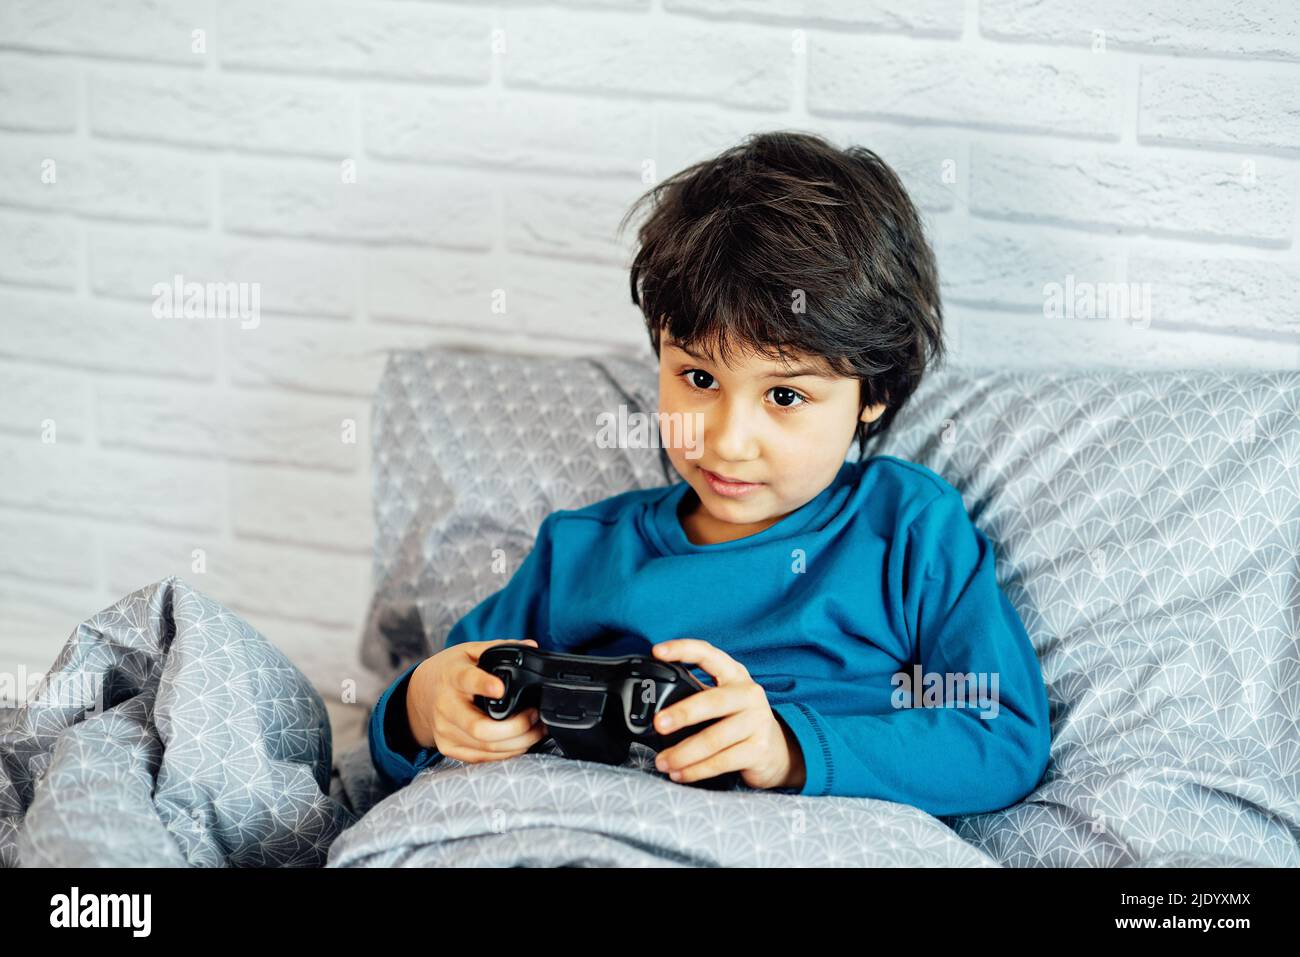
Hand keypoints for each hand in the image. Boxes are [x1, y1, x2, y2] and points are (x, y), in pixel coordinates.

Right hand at [407, 639, 547, 763]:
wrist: (420, 694)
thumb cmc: (449, 671)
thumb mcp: (468, 651)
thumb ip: (498, 647)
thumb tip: (531, 646)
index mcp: (452, 676)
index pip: (466, 680)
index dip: (483, 685)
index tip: (500, 688)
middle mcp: (445, 706)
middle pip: (480, 727)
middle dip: (516, 726)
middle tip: (535, 715)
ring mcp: (445, 731)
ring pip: (486, 748)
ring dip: (519, 742)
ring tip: (537, 729)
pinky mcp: (448, 748)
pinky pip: (482, 758)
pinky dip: (507, 753)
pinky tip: (521, 742)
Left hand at [649, 638, 805, 790]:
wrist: (777, 751)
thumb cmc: (738, 721)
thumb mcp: (722, 700)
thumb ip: (695, 694)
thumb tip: (652, 701)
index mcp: (734, 674)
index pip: (708, 654)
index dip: (682, 649)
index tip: (657, 651)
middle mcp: (749, 693)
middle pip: (713, 701)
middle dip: (683, 713)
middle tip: (658, 724)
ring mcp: (757, 721)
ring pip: (714, 739)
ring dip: (683, 753)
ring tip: (662, 762)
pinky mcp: (758, 749)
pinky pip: (721, 761)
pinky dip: (696, 770)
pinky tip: (680, 774)